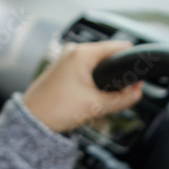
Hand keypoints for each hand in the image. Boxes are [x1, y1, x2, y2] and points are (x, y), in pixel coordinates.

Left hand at [22, 41, 142, 132]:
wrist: (31, 120)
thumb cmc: (55, 110)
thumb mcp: (95, 106)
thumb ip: (121, 99)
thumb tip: (137, 94)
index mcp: (82, 54)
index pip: (119, 47)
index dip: (132, 64)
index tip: (136, 81)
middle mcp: (73, 51)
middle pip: (108, 55)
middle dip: (118, 74)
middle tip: (123, 94)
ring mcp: (66, 59)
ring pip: (97, 64)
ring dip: (106, 79)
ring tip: (106, 97)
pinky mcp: (62, 69)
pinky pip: (85, 69)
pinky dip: (93, 80)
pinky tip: (93, 96)